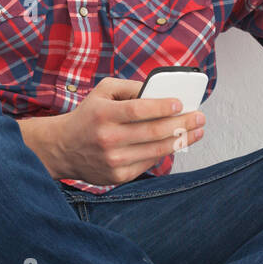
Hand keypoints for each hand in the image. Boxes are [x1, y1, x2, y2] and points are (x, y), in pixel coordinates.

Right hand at [48, 78, 206, 185]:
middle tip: (200, 117)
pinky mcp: (117, 176)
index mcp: (102, 114)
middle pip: (153, 132)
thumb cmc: (89, 115)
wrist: (62, 148)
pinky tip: (176, 143)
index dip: (162, 107)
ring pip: (156, 150)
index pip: (138, 110)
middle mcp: (107, 138)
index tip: (181, 103)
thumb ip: (131, 87)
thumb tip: (161, 90)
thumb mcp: (103, 92)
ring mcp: (112, 160)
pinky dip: (165, 153)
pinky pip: (149, 163)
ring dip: (182, 140)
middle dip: (182, 124)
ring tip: (197, 131)